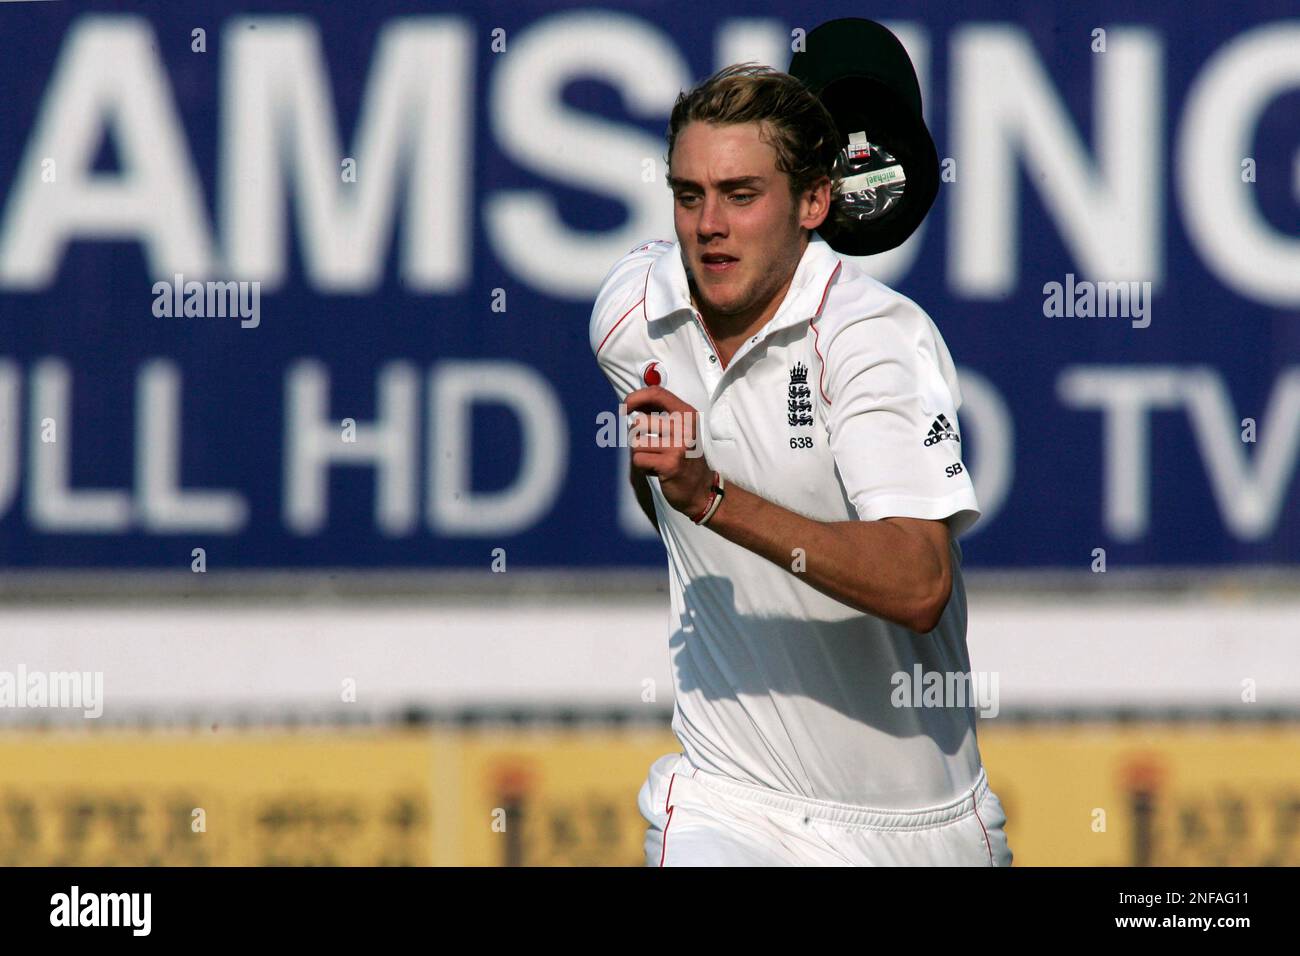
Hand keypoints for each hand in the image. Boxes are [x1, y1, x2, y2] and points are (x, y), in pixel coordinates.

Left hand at [624, 386, 714, 518]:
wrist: (700, 488)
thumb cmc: (684, 456)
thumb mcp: (678, 429)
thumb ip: (658, 413)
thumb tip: (632, 401)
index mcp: (687, 414)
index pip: (656, 393)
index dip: (635, 397)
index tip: (625, 407)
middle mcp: (684, 428)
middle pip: (640, 422)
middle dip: (636, 436)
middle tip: (650, 446)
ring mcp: (678, 446)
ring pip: (636, 442)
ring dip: (640, 453)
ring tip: (656, 459)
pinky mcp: (670, 464)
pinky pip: (638, 459)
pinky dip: (642, 466)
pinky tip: (657, 470)